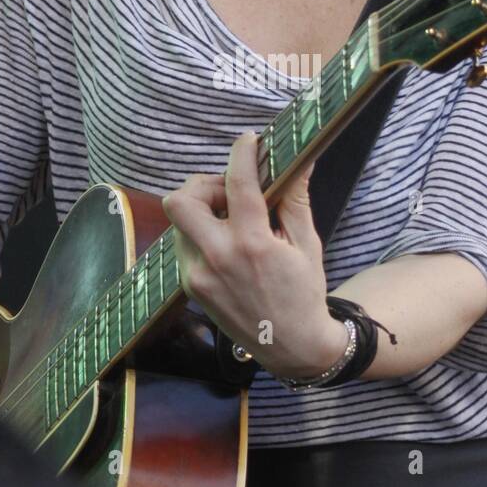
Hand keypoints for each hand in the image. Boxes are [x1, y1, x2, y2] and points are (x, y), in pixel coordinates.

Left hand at [161, 132, 346, 380]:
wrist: (291, 346)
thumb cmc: (304, 292)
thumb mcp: (307, 243)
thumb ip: (296, 199)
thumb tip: (301, 159)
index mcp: (252, 245)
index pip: (237, 184)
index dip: (242, 153)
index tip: (248, 141)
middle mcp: (217, 258)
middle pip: (181, 200)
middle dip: (202, 185)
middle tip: (229, 192)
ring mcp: (198, 275)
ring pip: (179, 222)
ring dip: (201, 210)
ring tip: (230, 218)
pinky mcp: (189, 287)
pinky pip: (183, 244)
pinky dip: (201, 233)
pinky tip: (225, 243)